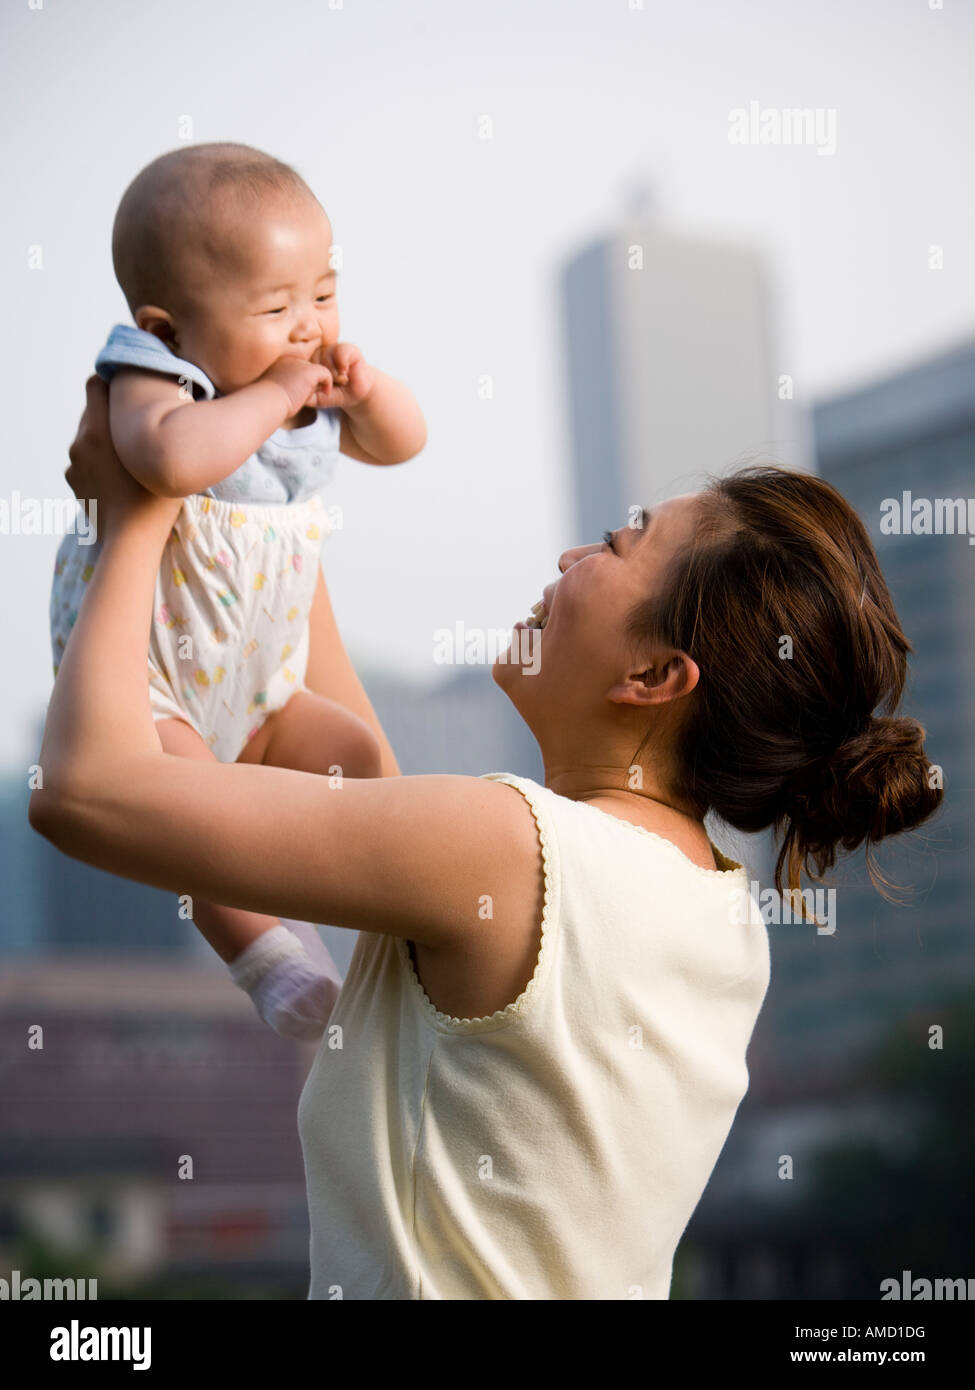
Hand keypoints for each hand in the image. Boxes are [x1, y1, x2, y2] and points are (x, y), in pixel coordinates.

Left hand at [66, 376, 181, 541]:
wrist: (130, 540)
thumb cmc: (156, 498)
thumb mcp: (162, 454)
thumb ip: (157, 424)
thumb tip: (168, 404)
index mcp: (98, 429)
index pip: (95, 383)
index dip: (112, 384)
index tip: (129, 392)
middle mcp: (80, 441)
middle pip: (93, 411)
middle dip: (112, 416)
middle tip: (138, 429)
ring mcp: (74, 463)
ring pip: (90, 438)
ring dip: (106, 442)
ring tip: (129, 459)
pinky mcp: (73, 481)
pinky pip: (86, 461)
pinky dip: (99, 464)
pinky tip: (118, 479)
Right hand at [259, 355, 334, 417]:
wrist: (267, 400)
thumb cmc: (268, 401)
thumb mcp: (276, 389)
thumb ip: (287, 384)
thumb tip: (301, 391)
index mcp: (280, 361)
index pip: (299, 368)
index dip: (302, 381)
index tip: (300, 393)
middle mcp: (291, 359)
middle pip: (309, 369)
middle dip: (311, 383)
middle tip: (308, 395)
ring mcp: (300, 363)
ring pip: (317, 372)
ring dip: (317, 385)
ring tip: (313, 396)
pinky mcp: (310, 371)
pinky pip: (326, 374)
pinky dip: (328, 384)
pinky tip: (324, 393)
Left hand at [310, 342, 374, 410]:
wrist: (358, 394)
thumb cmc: (337, 394)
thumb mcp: (319, 398)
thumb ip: (308, 395)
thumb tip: (297, 395)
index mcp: (310, 361)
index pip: (304, 367)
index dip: (314, 380)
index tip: (323, 388)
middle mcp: (319, 352)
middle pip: (314, 361)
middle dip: (325, 377)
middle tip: (334, 383)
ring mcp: (333, 348)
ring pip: (325, 356)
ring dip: (334, 373)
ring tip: (341, 380)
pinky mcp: (348, 348)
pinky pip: (340, 352)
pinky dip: (343, 366)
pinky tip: (346, 373)